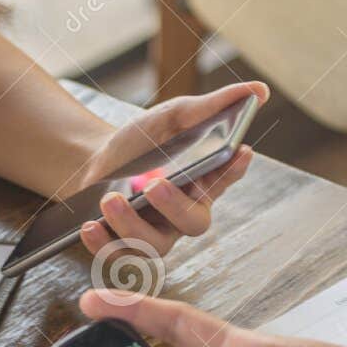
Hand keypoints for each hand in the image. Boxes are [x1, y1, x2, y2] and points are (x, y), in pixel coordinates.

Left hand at [75, 82, 267, 261]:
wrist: (93, 163)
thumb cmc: (141, 142)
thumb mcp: (171, 117)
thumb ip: (210, 107)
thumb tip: (259, 89)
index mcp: (204, 180)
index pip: (228, 176)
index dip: (235, 168)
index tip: (241, 151)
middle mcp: (185, 213)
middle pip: (194, 222)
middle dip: (175, 206)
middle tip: (155, 185)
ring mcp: (157, 234)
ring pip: (154, 244)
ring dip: (130, 224)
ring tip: (109, 200)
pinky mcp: (126, 248)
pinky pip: (119, 256)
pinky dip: (102, 244)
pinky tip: (88, 226)